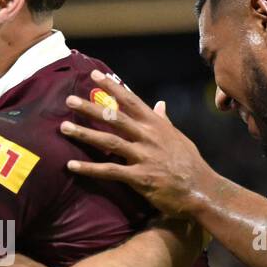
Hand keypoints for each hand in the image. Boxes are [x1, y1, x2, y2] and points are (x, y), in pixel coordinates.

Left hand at [60, 70, 216, 218]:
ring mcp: (144, 156)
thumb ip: (163, 121)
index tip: (95, 76)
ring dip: (84, 133)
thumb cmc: (190, 164)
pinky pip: (110, 171)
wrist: (202, 190)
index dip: (113, 88)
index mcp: (156, 125)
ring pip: (109, 141)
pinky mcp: (140, 178)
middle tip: (68, 100)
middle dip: (90, 108)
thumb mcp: (178, 138)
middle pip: (115, 117)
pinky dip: (90, 168)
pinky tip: (71, 166)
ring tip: (63, 127)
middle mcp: (148, 137)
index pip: (131, 101)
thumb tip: (159, 104)